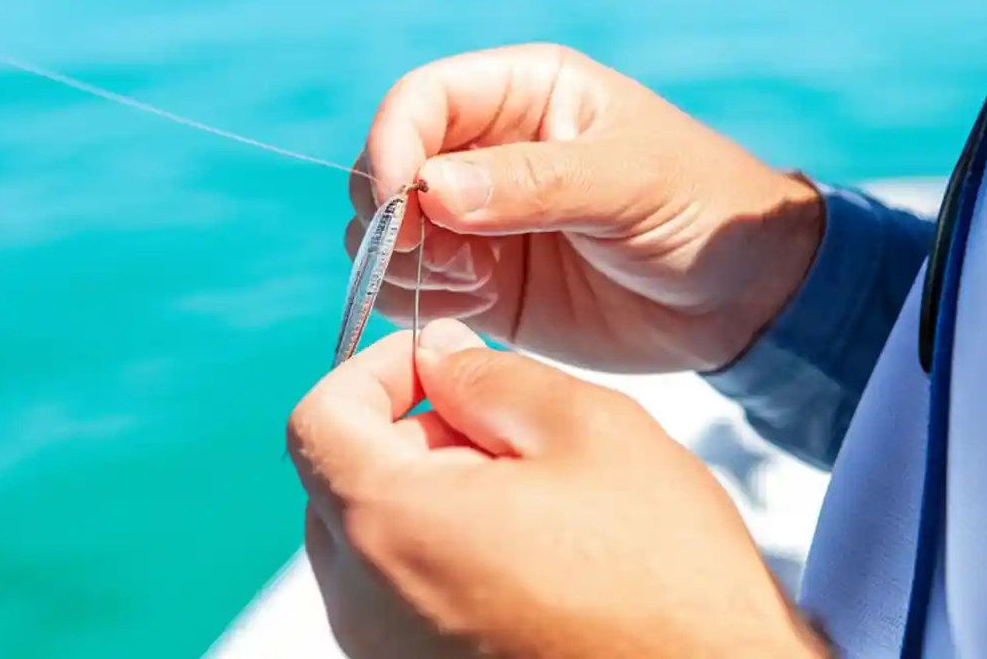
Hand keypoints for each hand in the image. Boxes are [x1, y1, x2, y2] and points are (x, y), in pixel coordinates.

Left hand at [288, 319, 829, 657]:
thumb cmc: (668, 586)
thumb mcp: (589, 432)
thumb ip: (491, 377)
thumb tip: (440, 356)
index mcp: (390, 527)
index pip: (317, 419)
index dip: (376, 371)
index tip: (435, 364)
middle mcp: (364, 604)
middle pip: (341, 479)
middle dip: (411, 432)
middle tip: (503, 428)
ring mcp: (385, 654)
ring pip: (372, 539)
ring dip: (431, 495)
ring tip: (531, 497)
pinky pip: (400, 595)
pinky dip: (442, 553)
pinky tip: (529, 554)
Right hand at [349, 44, 823, 371]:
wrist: (738, 300)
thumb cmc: (699, 210)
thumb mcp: (628, 182)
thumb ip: (533, 184)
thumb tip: (428, 189)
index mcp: (522, 95)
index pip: (421, 100)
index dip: (392, 145)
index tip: (395, 203)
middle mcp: (485, 152)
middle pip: (384, 167)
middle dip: (391, 215)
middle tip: (438, 253)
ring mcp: (474, 221)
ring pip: (383, 234)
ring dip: (404, 264)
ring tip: (476, 284)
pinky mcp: (477, 284)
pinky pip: (408, 289)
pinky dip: (420, 303)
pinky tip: (478, 307)